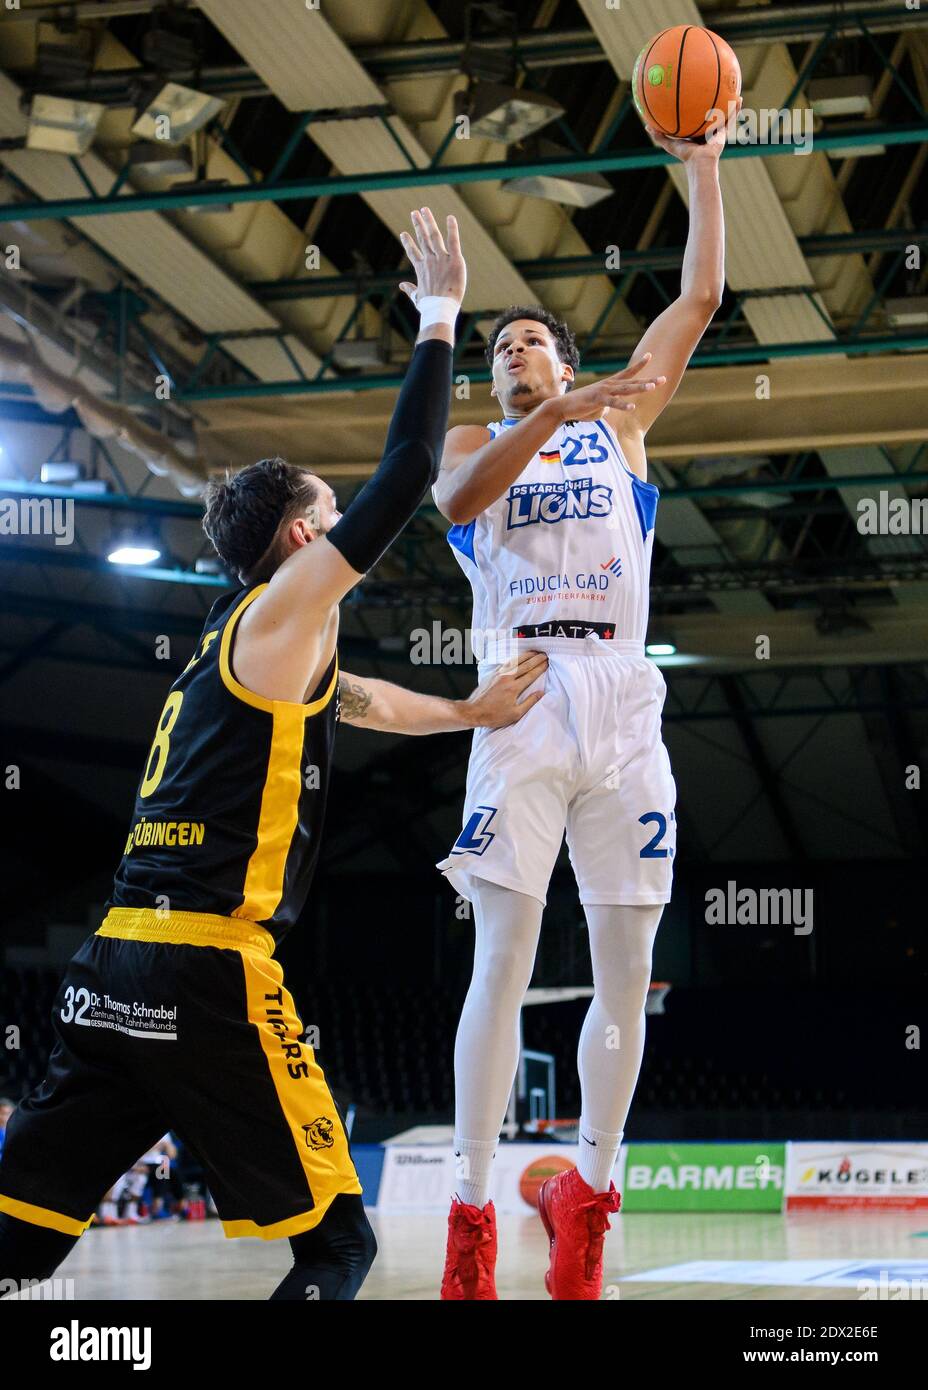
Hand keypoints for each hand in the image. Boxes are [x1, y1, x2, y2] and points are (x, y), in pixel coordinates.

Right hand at [398, 207, 466, 309]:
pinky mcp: (455, 259)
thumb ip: (410, 290)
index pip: (412, 252)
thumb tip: (401, 285)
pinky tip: (450, 217)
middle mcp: (430, 260)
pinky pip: (453, 241)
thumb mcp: (417, 298)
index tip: (403, 233)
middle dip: (418, 225)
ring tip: (424, 210)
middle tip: (414, 212)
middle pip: (422, 238)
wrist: (440, 308)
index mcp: (421, 268)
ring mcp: (442, 258)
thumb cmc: (429, 306)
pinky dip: (452, 228)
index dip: (407, 242)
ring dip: (429, 221)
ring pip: (434, 235)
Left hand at [463, 651, 547, 727]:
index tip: (547, 663)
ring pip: (515, 661)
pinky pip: (507, 663)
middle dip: (536, 659)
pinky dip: (515, 658)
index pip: (531, 675)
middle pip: (525, 665)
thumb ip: (529, 702)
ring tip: (534, 652)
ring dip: (526, 655)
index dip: (541, 668)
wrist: (473, 711)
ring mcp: (499, 674)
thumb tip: (541, 693)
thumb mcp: (515, 714)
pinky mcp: (493, 674)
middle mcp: (507, 678)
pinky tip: (518, 657)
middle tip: (545, 654)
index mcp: (514, 688)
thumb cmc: (494, 715)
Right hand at [550, 353, 666, 422]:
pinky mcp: (597, 400)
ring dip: (639, 388)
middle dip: (648, 380)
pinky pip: (612, 403)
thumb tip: (609, 410)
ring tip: (652, 387)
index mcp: (610, 385)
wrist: (563, 407)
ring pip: (625, 389)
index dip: (639, 365)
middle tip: (663, 378)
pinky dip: (622, 405)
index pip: (627, 373)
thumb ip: (606, 406)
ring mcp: (603, 392)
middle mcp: (609, 385)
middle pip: (632, 381)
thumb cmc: (580, 407)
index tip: (650, 355)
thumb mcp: (598, 406)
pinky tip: (632, 407)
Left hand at [644, 95, 741, 163]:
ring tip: (732, 88)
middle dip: (713, 101)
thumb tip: (647, 126)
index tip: (695, 95)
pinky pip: (732, 118)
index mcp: (696, 132)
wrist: (700, 162)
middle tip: (713, 87)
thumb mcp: (670, 144)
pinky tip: (739, 97)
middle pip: (711, 112)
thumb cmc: (686, 155)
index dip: (696, 108)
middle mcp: (708, 129)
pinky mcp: (725, 131)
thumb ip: (659, 135)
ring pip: (723, 113)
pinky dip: (736, 108)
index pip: (696, 117)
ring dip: (728, 102)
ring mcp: (717, 130)